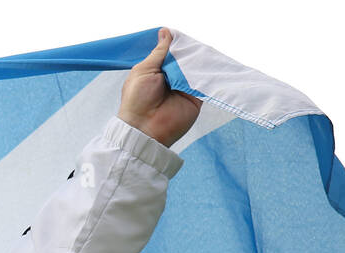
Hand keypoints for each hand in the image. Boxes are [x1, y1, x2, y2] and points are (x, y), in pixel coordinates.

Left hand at [117, 28, 200, 147]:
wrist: (144, 129)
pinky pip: (205, 81)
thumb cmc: (137, 100)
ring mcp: (184, 87)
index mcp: (157, 71)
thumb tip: (166, 32)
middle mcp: (172, 78)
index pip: (172, 52)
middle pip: (186, 58)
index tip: (180, 38)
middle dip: (188, 52)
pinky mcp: (195, 97)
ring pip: (196, 68)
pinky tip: (206, 67)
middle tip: (189, 48)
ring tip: (196, 58)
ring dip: (197, 61)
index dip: (177, 44)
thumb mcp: (144, 70)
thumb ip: (158, 52)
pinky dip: (207, 73)